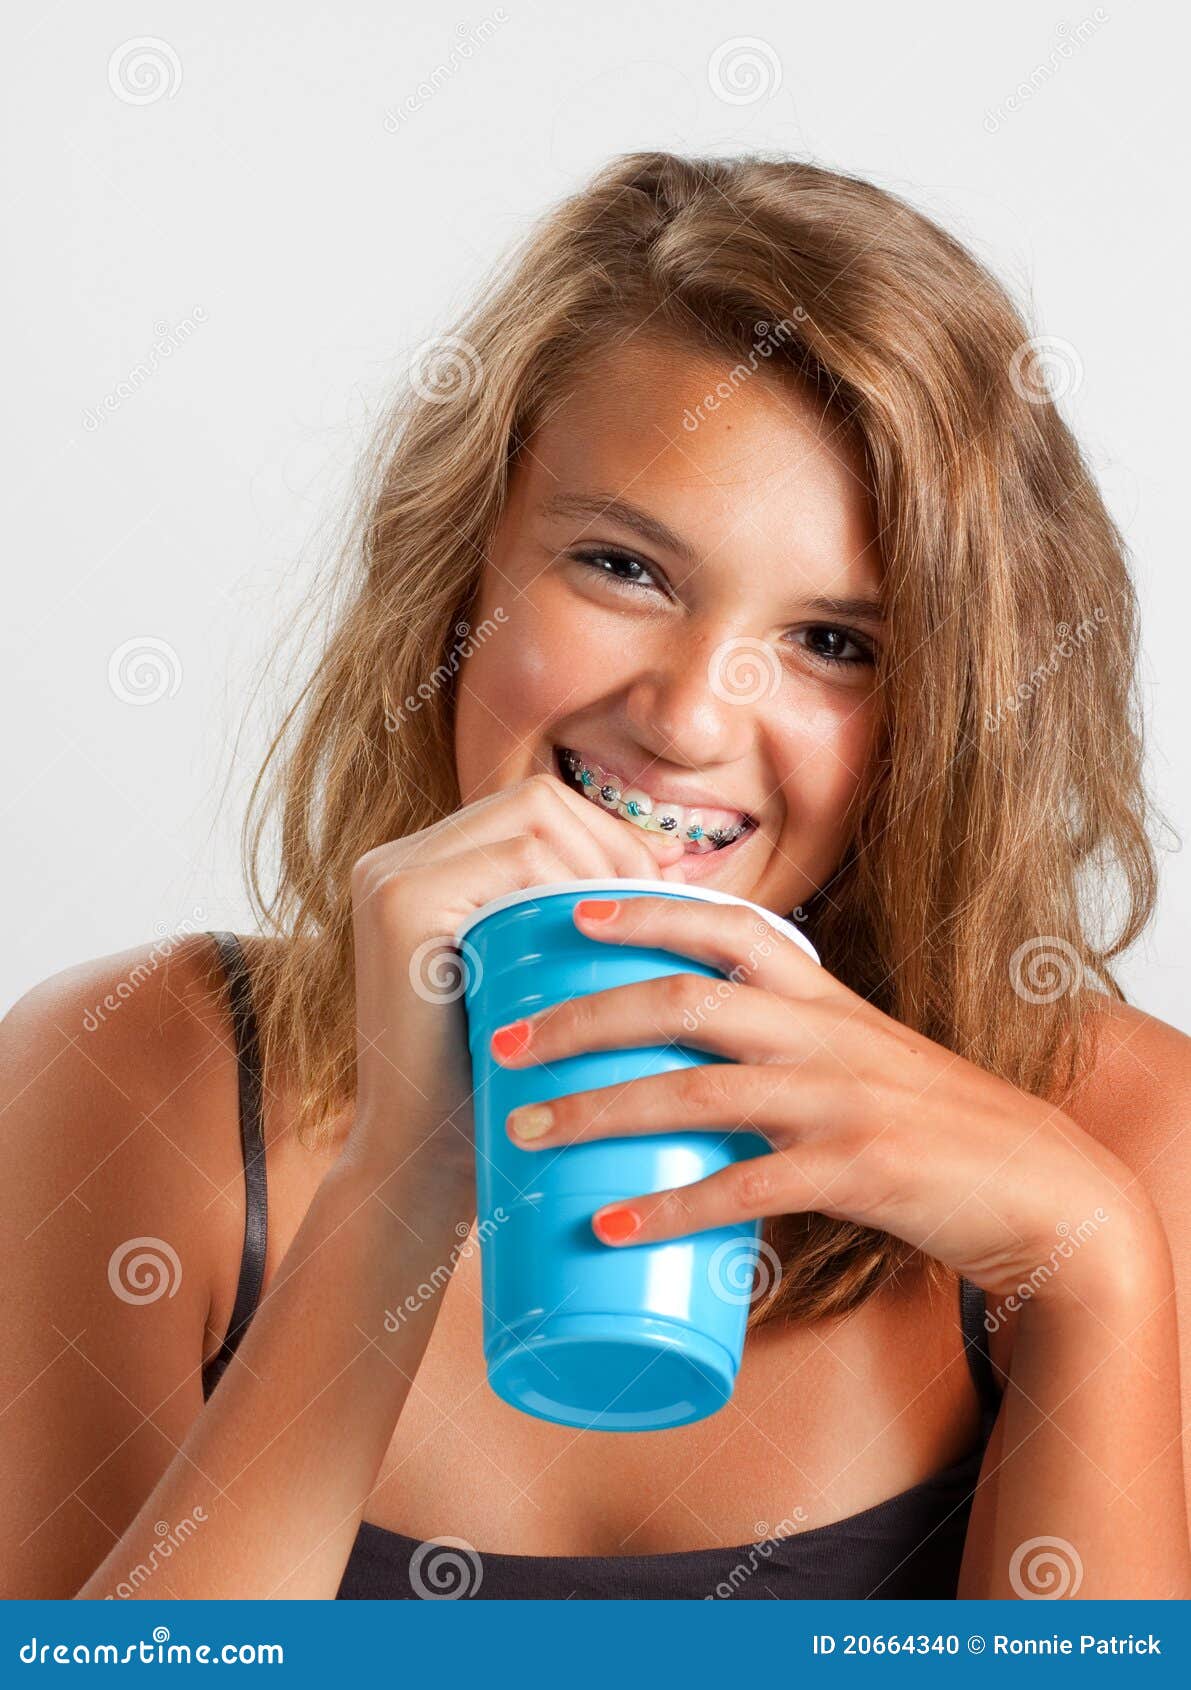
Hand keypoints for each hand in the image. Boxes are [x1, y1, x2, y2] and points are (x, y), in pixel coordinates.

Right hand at [342, 777, 686, 1200]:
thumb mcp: (526, 980)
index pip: (537, 808)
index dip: (607, 838)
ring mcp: (389, 876)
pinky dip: (573, 890)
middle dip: (613, 845)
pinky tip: (601, 940)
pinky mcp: (399, 905)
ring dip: (600, 867)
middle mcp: (394, 859)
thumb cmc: (494, 1082)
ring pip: (533, 818)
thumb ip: (560, 918)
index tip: (660, 895)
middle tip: (662, 909)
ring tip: (634, 931)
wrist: (424, 1162)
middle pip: (538, 800)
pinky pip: (517, 862)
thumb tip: (669, 864)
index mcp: (422, 867)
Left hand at [490, 894, 1157, 1305]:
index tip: (566, 911)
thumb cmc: (929, 1122)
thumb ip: (778, 1047)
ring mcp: (838, 1100)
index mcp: (823, 996)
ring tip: (524, 1134)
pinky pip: (745, 1188)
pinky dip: (672, 1208)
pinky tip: (613, 1226)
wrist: (1036, 1186)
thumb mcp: (856, 1056)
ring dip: (599, 1108)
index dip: (641, 910)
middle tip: (502, 1040)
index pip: (725, 924)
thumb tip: (678, 1062)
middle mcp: (824, 1033)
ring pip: (696, 1089)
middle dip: (582, 1016)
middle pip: (683, 1000)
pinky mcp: (855, 1172)